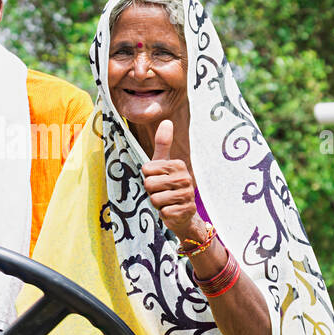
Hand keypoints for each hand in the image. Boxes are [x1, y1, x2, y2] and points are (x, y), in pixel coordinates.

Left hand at [140, 119, 205, 242]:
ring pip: (155, 199)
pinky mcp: (186, 211)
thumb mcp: (163, 164)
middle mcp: (185, 178)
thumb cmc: (168, 186)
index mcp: (178, 165)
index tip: (158, 180)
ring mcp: (187, 195)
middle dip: (151, 191)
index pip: (146, 169)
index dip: (148, 177)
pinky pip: (163, 211)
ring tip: (165, 201)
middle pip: (149, 184)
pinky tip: (171, 211)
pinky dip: (164, 214)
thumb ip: (163, 143)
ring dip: (156, 203)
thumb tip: (167, 121)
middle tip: (161, 192)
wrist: (183, 213)